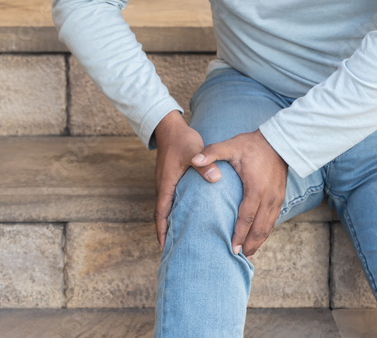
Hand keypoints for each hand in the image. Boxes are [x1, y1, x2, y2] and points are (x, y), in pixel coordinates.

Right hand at [152, 111, 221, 249]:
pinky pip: (173, 200)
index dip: (162, 232)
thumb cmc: (181, 140)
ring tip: (185, 237)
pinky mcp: (172, 179)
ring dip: (173, 222)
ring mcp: (167, 183)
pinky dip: (178, 211)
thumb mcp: (193, 151)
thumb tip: (216, 177)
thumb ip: (205, 164)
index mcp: (166, 185)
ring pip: (168, 208)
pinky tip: (190, 215)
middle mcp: (164, 187)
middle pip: (163, 215)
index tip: (165, 248)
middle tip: (177, 250)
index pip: (161, 214)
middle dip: (168, 233)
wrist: (170, 128)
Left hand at [192, 130, 287, 256]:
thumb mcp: (231, 146)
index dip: (240, 234)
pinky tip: (257, 239)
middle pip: (260, 228)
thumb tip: (194, 159)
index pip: (247, 217)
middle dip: (250, 245)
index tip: (232, 248)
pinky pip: (273, 220)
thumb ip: (212, 153)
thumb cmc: (252, 145)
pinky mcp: (281, 198)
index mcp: (255, 188)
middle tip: (239, 258)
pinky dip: (265, 232)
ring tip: (248, 254)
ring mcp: (277, 199)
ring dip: (258, 242)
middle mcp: (269, 197)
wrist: (279, 141)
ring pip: (268, 227)